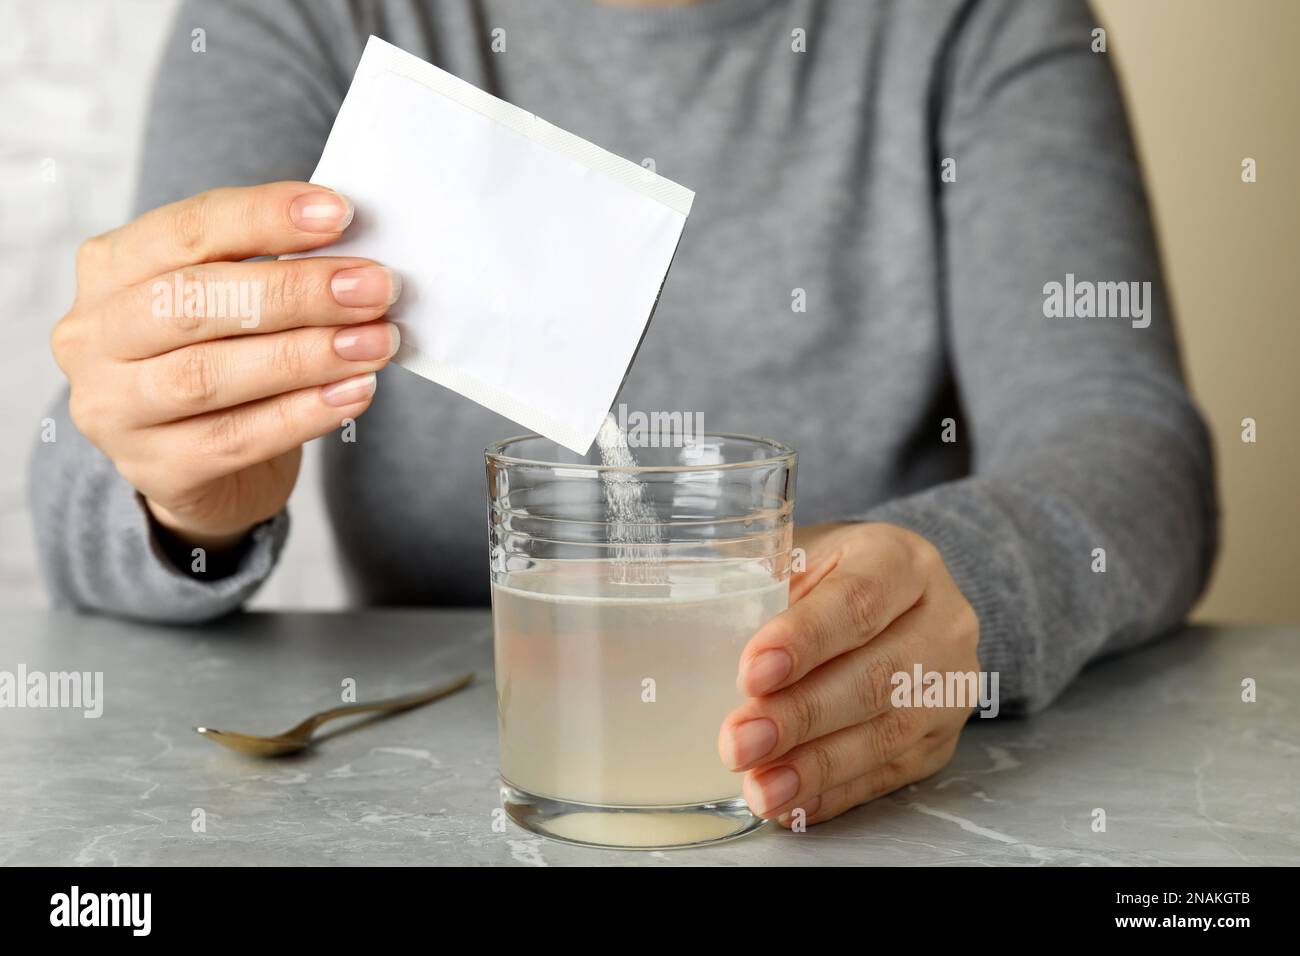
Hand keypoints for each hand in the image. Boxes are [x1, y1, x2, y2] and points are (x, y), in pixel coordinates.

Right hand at [50, 182, 400, 549]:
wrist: (207, 471)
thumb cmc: (226, 359)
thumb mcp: (231, 302)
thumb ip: (272, 270)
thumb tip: (355, 259)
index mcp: (111, 268)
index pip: (185, 229)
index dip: (263, 216)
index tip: (340, 213)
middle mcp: (95, 336)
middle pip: (193, 301)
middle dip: (294, 292)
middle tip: (374, 288)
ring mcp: (114, 408)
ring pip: (209, 374)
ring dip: (306, 355)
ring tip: (376, 342)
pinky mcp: (155, 469)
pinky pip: (237, 438)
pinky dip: (305, 413)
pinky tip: (355, 392)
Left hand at [719, 522, 979, 826]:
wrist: (896, 599)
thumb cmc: (831, 576)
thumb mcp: (802, 556)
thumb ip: (757, 581)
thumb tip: (682, 615)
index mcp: (901, 561)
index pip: (858, 601)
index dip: (805, 640)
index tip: (751, 672)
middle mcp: (942, 621)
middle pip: (874, 676)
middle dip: (801, 716)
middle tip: (739, 742)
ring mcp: (949, 685)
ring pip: (886, 734)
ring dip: (815, 767)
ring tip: (760, 788)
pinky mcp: (942, 739)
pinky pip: (891, 774)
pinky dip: (835, 792)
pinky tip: (792, 803)